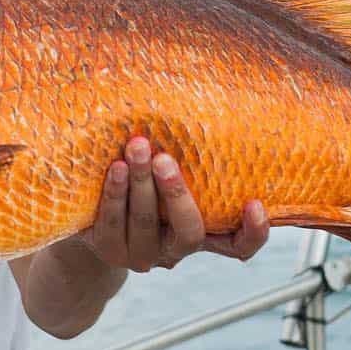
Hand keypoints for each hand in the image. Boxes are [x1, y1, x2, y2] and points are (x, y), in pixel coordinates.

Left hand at [81, 137, 269, 271]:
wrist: (95, 216)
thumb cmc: (146, 182)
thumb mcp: (174, 175)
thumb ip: (192, 158)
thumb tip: (207, 94)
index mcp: (203, 233)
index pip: (238, 245)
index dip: (253, 232)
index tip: (254, 203)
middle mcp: (176, 249)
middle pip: (188, 231)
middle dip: (176, 194)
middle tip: (164, 159)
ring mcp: (143, 255)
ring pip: (145, 223)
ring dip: (141, 183)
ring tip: (137, 147)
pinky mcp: (111, 251)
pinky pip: (113, 223)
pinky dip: (115, 193)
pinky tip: (115, 167)